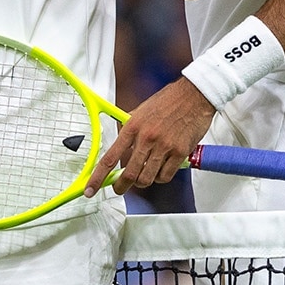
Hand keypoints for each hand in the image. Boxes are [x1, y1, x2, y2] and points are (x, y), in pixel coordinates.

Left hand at [85, 78, 215, 196]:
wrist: (194, 95)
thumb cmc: (169, 101)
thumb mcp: (141, 109)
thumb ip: (129, 125)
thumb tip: (119, 138)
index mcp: (133, 126)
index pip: (110, 157)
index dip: (98, 177)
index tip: (91, 189)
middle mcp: (146, 137)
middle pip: (129, 174)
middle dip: (121, 186)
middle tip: (119, 188)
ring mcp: (163, 146)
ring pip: (147, 178)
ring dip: (143, 182)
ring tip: (144, 175)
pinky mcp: (179, 152)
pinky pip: (165, 176)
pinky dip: (160, 178)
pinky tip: (161, 170)